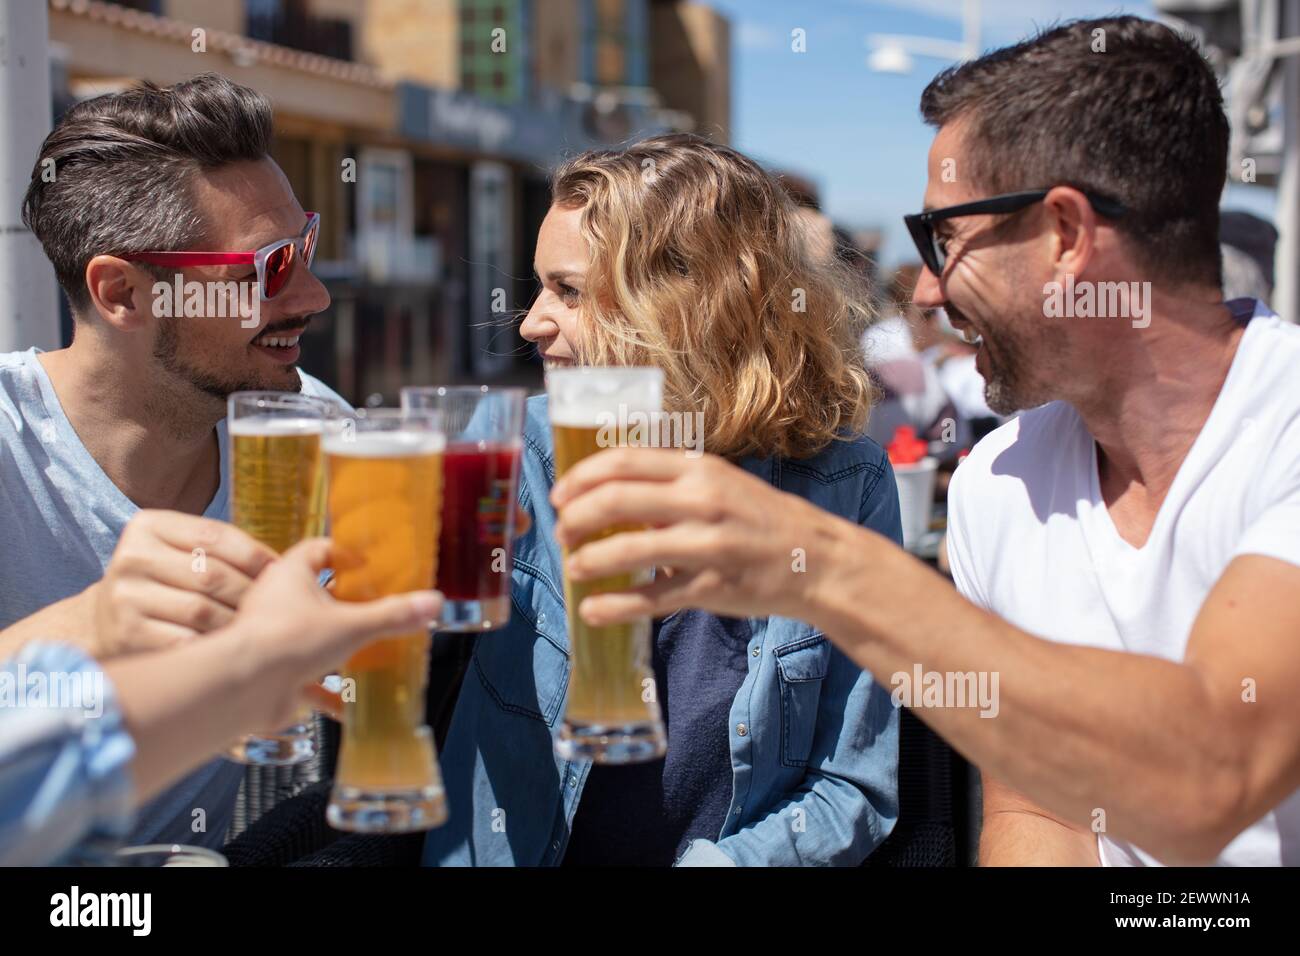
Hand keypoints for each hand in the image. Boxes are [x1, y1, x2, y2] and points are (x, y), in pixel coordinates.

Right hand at [92, 510, 277, 657]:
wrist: (101, 620)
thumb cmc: (162, 581)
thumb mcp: (179, 551)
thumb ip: (221, 550)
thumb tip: (289, 563)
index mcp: (149, 526)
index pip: (214, 536)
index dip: (255, 555)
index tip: (283, 571)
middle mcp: (132, 557)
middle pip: (212, 575)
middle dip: (252, 593)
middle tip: (279, 607)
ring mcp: (126, 596)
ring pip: (203, 611)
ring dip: (238, 622)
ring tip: (260, 628)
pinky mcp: (126, 634)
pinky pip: (186, 641)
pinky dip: (215, 646)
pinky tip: (232, 648)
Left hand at [233, 537, 441, 729]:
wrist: (246, 689)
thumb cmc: (287, 640)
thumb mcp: (353, 624)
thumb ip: (393, 615)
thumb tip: (432, 603)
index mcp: (289, 575)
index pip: (319, 549)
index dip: (345, 555)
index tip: (370, 565)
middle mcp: (277, 602)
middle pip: (316, 594)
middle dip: (346, 604)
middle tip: (376, 608)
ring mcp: (274, 637)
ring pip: (311, 635)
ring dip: (337, 645)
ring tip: (369, 650)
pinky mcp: (275, 671)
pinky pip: (306, 677)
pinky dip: (328, 689)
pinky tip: (350, 700)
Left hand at [550, 449, 828, 624]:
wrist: (814, 558)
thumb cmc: (760, 519)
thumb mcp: (720, 483)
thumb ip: (671, 484)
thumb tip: (612, 492)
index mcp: (698, 469)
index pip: (623, 462)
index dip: (580, 478)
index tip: (559, 496)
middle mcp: (701, 501)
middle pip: (615, 500)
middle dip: (574, 519)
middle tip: (561, 533)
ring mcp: (706, 545)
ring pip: (628, 549)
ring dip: (587, 560)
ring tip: (573, 568)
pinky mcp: (710, 587)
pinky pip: (651, 598)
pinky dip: (614, 606)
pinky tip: (591, 610)